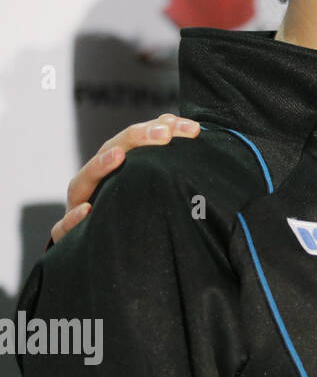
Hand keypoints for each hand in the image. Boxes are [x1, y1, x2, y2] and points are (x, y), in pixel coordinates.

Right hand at [50, 113, 199, 243]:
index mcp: (114, 168)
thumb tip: (179, 123)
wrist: (110, 252)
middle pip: (110, 152)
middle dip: (137, 137)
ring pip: (81, 183)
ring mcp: (78, 206)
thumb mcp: (148, 183)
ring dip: (98, 166)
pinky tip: (87, 210)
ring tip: (119, 156)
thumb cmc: (133, 212)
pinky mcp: (71, 235)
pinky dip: (73, 218)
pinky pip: (64, 227)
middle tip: (165, 133)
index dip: (160, 129)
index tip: (192, 128)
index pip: (135, 140)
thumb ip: (161, 156)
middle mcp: (95, 183)